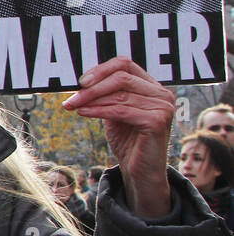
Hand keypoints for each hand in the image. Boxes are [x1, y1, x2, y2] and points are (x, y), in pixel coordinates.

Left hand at [62, 57, 173, 217]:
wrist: (140, 171)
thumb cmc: (127, 141)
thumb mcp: (114, 112)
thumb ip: (106, 95)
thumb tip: (81, 81)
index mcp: (153, 87)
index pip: (126, 64)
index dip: (101, 69)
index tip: (80, 81)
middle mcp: (162, 93)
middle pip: (121, 77)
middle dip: (92, 87)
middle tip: (71, 98)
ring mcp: (163, 107)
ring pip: (119, 94)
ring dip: (91, 99)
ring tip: (73, 106)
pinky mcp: (157, 121)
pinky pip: (120, 110)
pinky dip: (98, 110)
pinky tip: (83, 112)